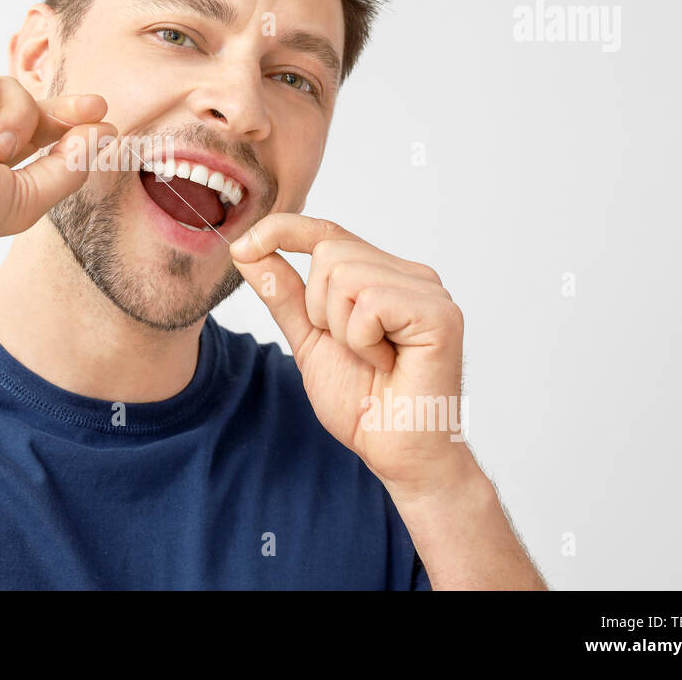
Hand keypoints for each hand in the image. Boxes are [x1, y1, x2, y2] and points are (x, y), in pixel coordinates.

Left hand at [230, 213, 474, 498]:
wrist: (395, 451)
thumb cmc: (363, 402)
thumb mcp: (309, 339)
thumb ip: (283, 294)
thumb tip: (247, 252)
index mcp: (382, 276)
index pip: (327, 231)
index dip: (281, 230)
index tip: (241, 248)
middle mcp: (409, 275)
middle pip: (329, 250)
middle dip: (319, 307)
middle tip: (351, 349)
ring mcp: (429, 291)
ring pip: (345, 273)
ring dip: (341, 328)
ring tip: (372, 358)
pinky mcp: (440, 313)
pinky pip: (370, 302)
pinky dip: (363, 340)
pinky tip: (387, 364)